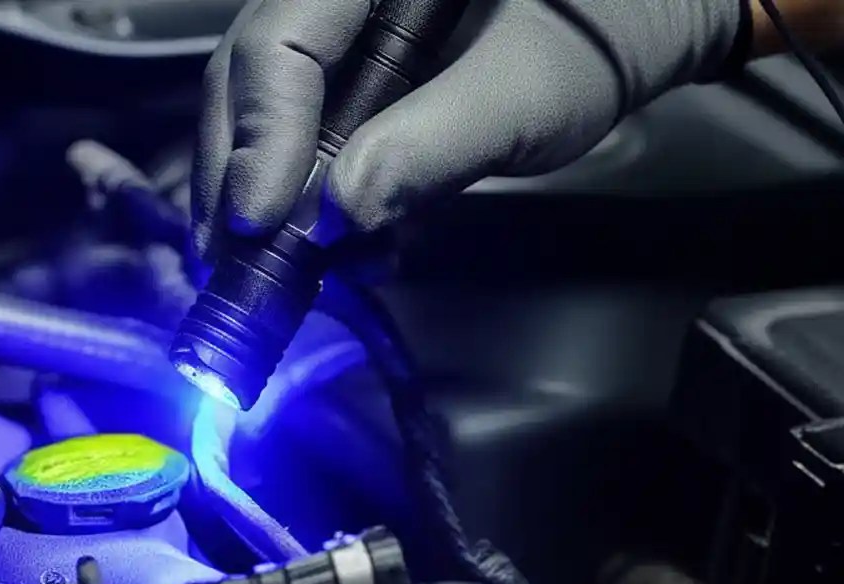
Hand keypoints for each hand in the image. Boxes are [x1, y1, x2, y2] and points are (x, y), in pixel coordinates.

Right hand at [192, 0, 747, 256]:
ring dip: (264, 196)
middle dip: (239, 174)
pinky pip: (303, 131)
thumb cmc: (602, 31)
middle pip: (247, 76)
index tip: (258, 219)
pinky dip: (306, 197)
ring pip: (262, 109)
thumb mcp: (527, 90)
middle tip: (236, 261)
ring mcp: (338, 28)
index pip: (279, 38)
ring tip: (278, 269)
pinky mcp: (352, 74)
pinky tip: (333, 246)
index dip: (261, 132)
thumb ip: (432, 145)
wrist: (637, 23)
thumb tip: (336, 213)